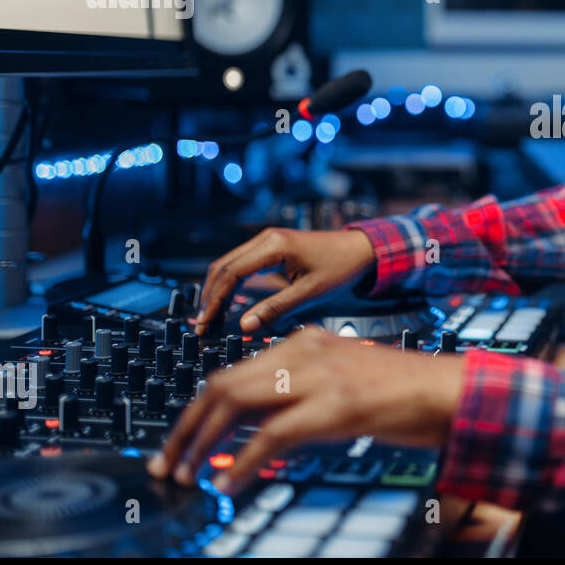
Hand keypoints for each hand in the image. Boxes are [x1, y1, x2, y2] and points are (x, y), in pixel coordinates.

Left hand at [146, 327, 466, 491]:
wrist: (450, 388)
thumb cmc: (401, 392)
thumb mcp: (340, 383)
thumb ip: (296, 395)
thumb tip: (248, 429)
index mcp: (304, 343)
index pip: (230, 373)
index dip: (195, 411)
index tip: (177, 442)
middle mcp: (304, 352)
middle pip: (220, 385)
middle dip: (184, 427)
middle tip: (164, 463)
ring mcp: (319, 376)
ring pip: (235, 403)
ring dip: (200, 444)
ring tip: (183, 474)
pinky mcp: (335, 405)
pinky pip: (272, 435)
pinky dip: (241, 462)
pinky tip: (228, 483)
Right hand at [195, 227, 376, 334]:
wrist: (362, 249)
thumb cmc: (342, 267)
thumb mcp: (310, 292)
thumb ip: (276, 308)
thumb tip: (245, 325)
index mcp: (274, 246)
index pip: (232, 274)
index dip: (215, 300)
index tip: (206, 323)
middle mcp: (266, 238)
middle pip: (224, 267)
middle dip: (210, 296)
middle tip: (202, 325)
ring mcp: (268, 241)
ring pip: (230, 264)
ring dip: (218, 290)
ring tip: (210, 317)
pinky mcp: (272, 248)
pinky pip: (242, 264)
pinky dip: (230, 283)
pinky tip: (226, 303)